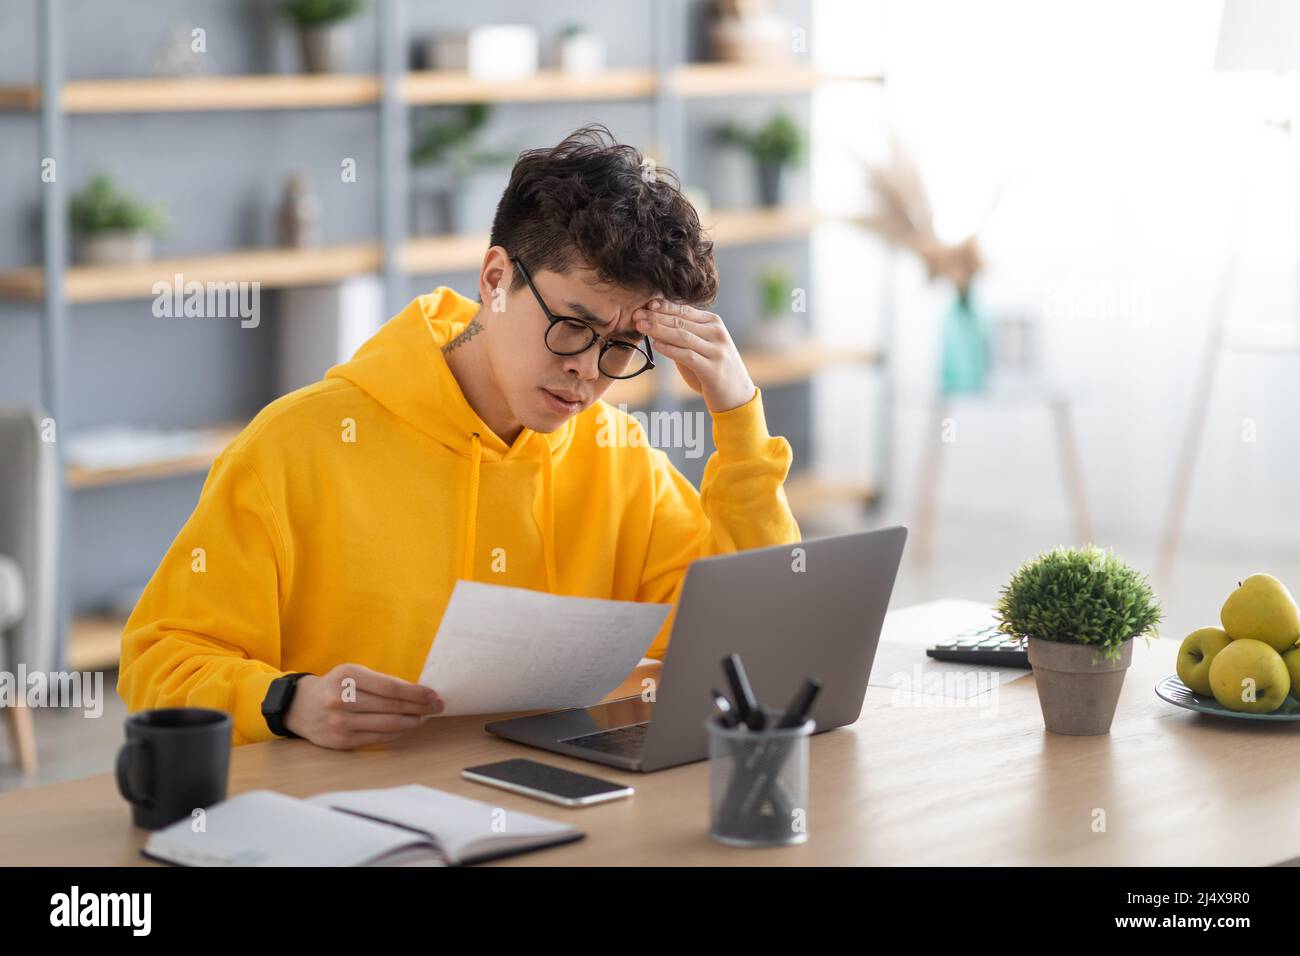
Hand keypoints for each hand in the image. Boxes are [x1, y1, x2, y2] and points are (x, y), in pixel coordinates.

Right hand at [283, 663, 443, 750]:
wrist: (300, 706)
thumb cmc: (335, 686)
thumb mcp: (352, 673)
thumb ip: (380, 682)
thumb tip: (418, 693)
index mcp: (347, 676)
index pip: (390, 687)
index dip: (416, 692)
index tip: (433, 694)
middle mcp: (341, 699)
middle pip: (392, 706)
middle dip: (420, 707)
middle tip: (437, 706)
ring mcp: (340, 722)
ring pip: (387, 725)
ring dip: (412, 721)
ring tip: (424, 717)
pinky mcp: (341, 740)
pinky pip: (377, 738)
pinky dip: (397, 733)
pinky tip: (406, 727)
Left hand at [635, 300, 755, 412]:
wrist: (737, 396)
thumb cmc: (713, 370)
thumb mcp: (701, 348)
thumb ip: (683, 337)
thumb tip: (654, 325)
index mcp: (714, 323)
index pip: (684, 310)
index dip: (663, 307)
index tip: (644, 305)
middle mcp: (717, 334)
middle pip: (681, 322)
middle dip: (656, 317)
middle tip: (636, 314)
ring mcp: (716, 351)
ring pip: (683, 336)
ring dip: (659, 330)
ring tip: (641, 326)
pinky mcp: (712, 369)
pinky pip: (687, 356)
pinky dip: (670, 349)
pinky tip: (656, 345)